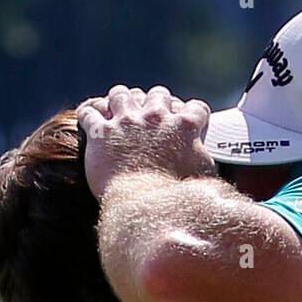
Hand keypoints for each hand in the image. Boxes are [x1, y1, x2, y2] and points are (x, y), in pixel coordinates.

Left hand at [77, 85, 215, 199]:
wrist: (143, 207)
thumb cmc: (176, 197)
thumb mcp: (204, 178)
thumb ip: (207, 161)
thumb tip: (212, 161)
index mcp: (183, 127)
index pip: (196, 108)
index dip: (195, 114)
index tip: (191, 121)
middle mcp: (155, 117)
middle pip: (158, 94)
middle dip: (156, 103)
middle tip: (152, 115)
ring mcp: (126, 122)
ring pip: (121, 94)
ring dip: (121, 100)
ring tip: (118, 108)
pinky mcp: (101, 133)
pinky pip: (90, 112)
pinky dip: (89, 113)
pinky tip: (90, 117)